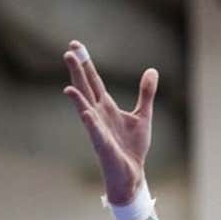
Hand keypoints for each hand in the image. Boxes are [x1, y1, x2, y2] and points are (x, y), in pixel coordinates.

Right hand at [62, 41, 157, 203]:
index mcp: (107, 107)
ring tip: (69, 85)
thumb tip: (152, 70)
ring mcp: (98, 130)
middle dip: (77, 71)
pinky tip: (86, 113)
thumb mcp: (143, 115)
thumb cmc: (132, 147)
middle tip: (68, 52)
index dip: (85, 63)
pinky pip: (96, 133)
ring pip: (85, 109)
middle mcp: (98, 115)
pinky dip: (91, 123)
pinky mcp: (103, 146)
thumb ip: (146, 93)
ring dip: (78, 98)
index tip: (75, 45)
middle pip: (86, 89)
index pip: (93, 80)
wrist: (133, 174)